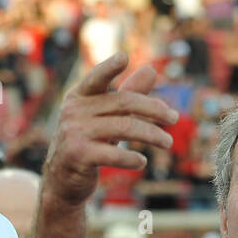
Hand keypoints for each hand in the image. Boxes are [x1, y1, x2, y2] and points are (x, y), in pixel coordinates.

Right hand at [41, 52, 177, 205]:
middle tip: (174, 118)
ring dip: (152, 134)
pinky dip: (132, 159)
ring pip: (124, 127)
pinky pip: (112, 154)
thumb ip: (127, 94)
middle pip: (123, 103)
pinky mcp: (78, 155)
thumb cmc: (89, 143)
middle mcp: (74, 111)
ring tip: (167, 142)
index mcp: (79, 96)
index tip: (124, 57)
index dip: (109, 68)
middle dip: (153, 109)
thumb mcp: (107, 118)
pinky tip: (142, 162)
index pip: (97, 78)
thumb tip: (151, 69)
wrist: (63, 180)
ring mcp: (74, 132)